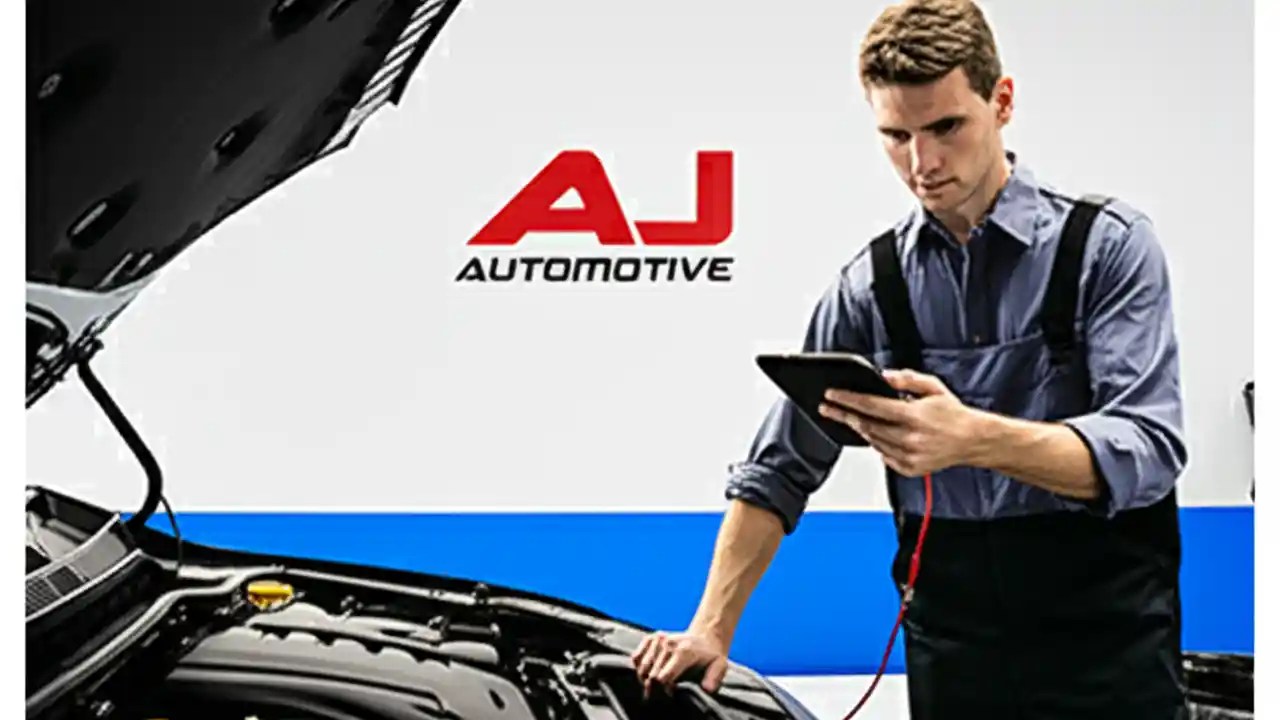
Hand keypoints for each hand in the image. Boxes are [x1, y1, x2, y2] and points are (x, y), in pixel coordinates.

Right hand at [630, 628, 729, 696]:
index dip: (664, 690)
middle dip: (655, 687)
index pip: (662, 677)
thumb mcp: (719, 666)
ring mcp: (658, 639)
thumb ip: (713, 678)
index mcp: (683, 652)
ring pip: (642, 668)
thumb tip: (706, 689)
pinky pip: (636, 657)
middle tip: (665, 690)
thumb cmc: (710, 656)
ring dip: (646, 679)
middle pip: (651, 675)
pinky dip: (639, 667)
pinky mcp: (651, 637)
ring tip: (658, 682)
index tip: (671, 692)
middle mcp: (668, 643)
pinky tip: (650, 671)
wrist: (705, 636)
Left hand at [818, 369, 980, 476]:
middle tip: (827, 407)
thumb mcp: (933, 387)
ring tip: (852, 418)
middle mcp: (910, 439)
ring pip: (873, 442)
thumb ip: (907, 379)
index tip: (832, 395)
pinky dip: (877, 445)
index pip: (872, 406)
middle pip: (866, 426)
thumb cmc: (952, 413)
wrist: (973, 441)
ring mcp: (910, 457)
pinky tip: (877, 435)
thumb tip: (883, 376)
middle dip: (844, 415)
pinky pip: (884, 456)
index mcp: (914, 416)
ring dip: (861, 429)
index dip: (848, 400)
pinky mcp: (910, 469)